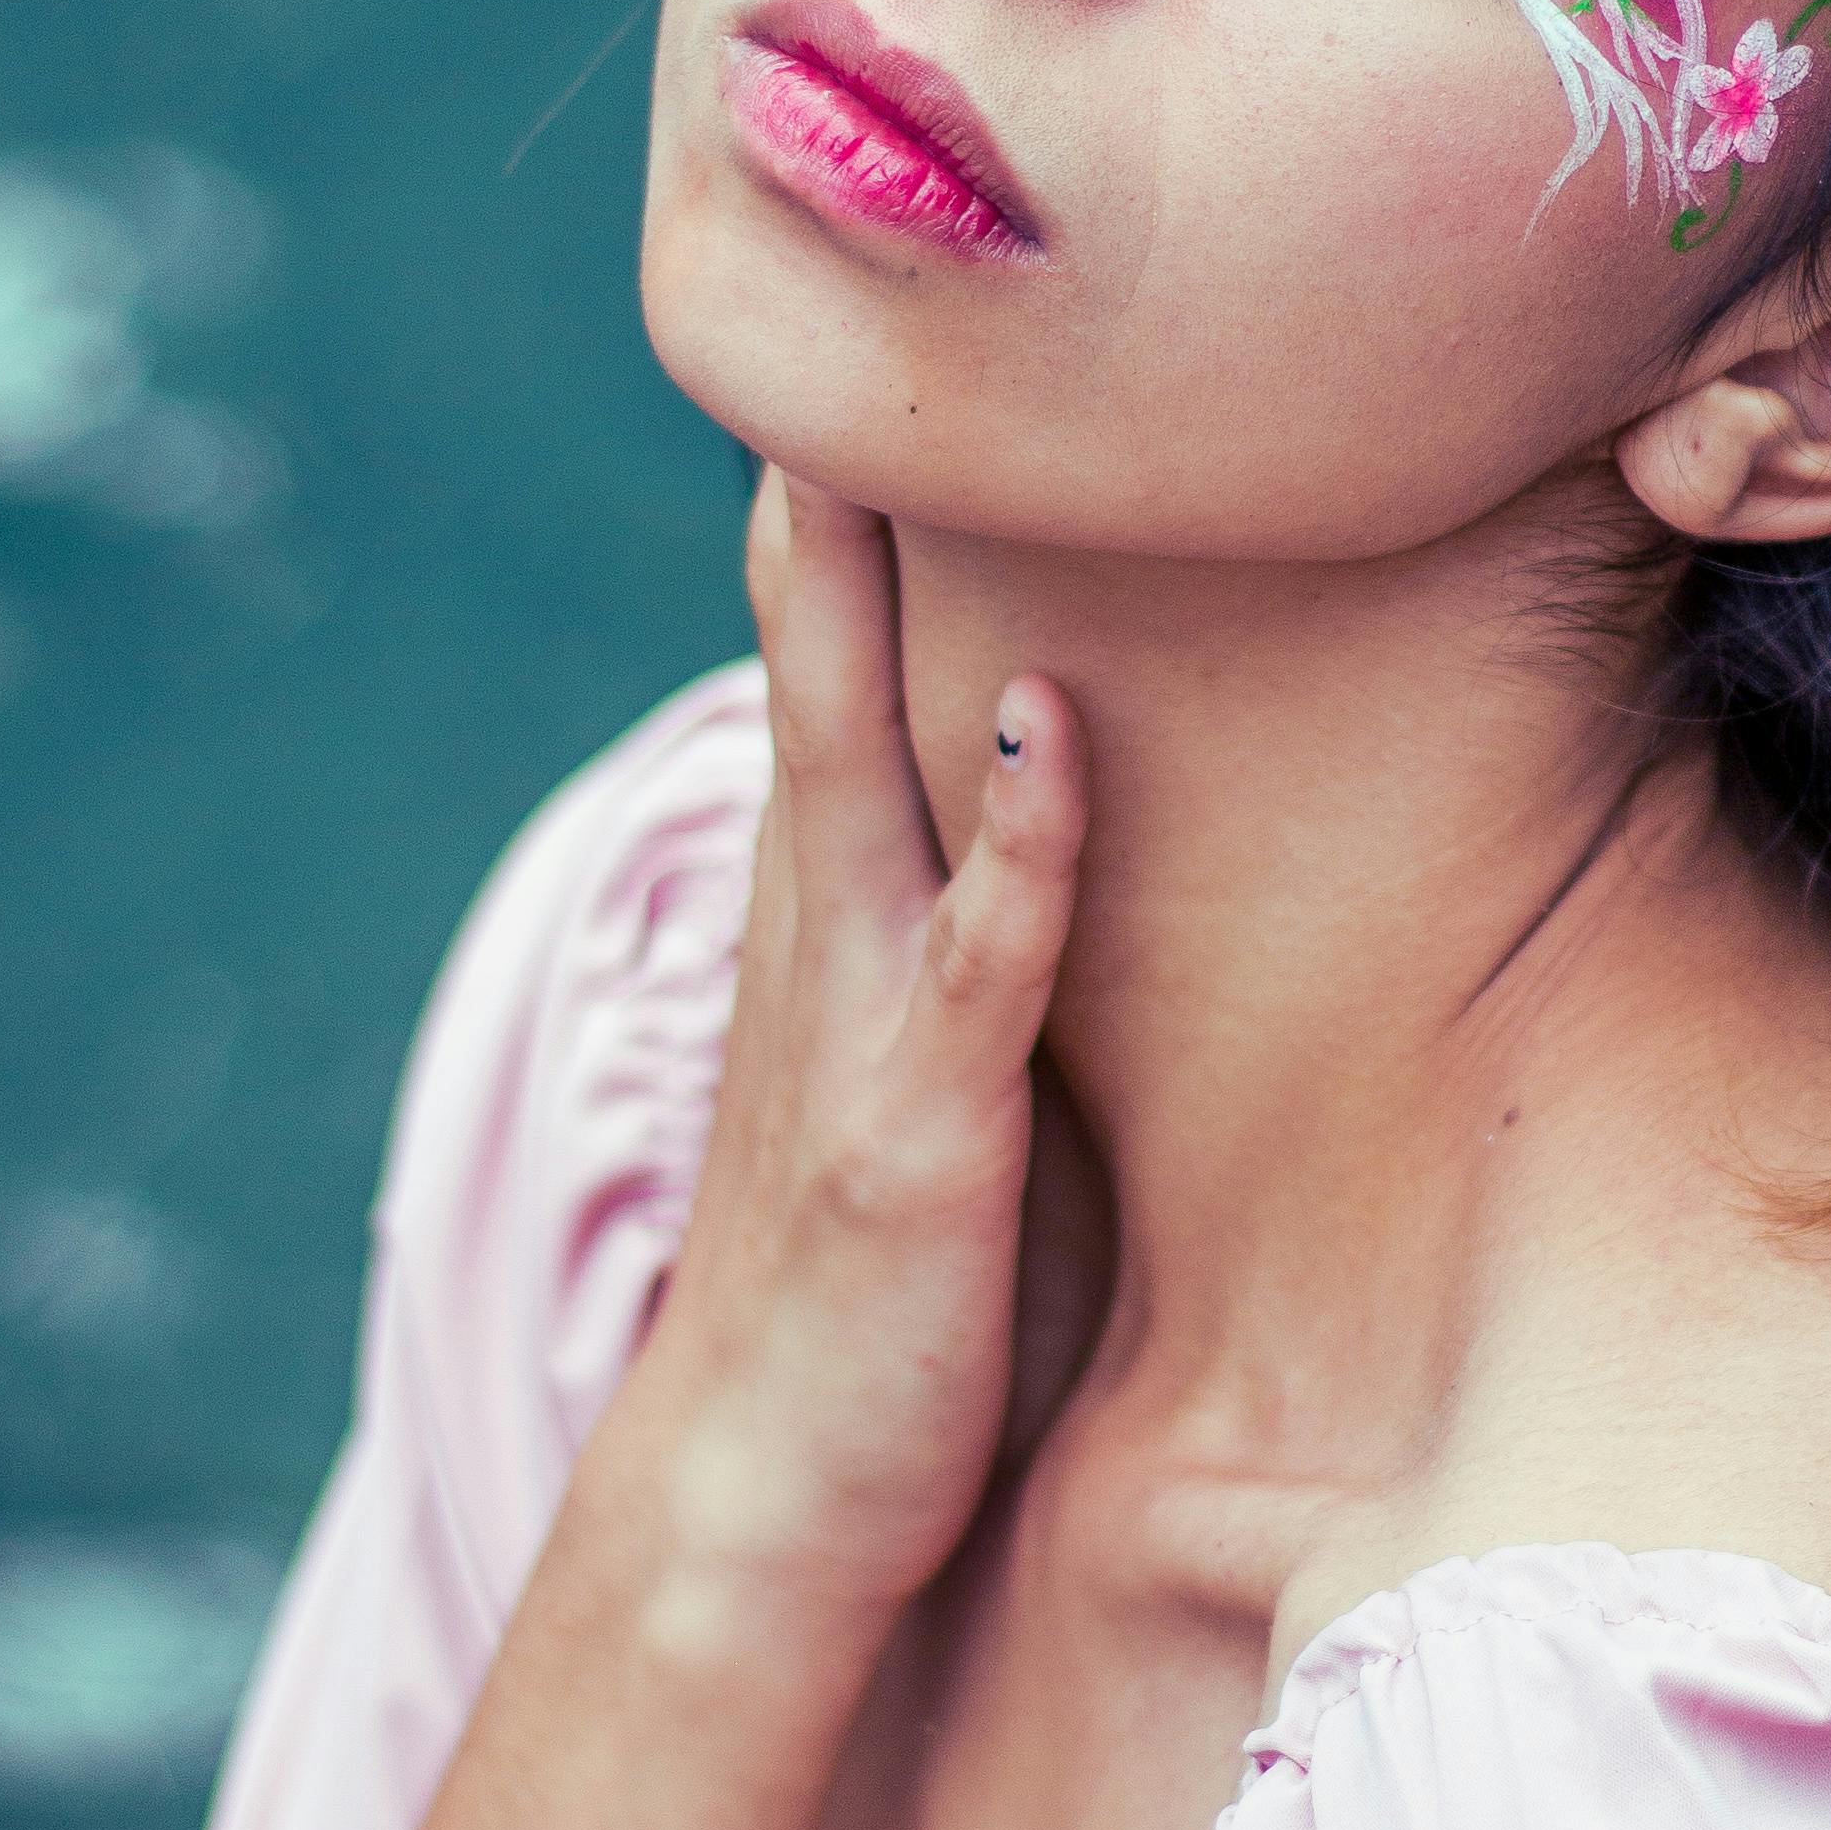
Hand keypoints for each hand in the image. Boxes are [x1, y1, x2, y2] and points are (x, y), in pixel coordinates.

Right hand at [614, 471, 1087, 1654]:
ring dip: (872, 614)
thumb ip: (971, 966)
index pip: (828, 694)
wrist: (770, 1504)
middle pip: (819, 683)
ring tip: (881, 453)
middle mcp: (825, 949)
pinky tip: (1060, 727)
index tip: (855, 375)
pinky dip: (1024, 839)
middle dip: (820, 512)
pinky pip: (983, 959)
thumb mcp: (923, 1097)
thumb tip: (1044, 847)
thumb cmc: (879, 1306)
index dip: (828, 539)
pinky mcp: (920, 1131)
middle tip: (833, 325)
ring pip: (873, 776)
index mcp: (831, 934)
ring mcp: (863, 1031)